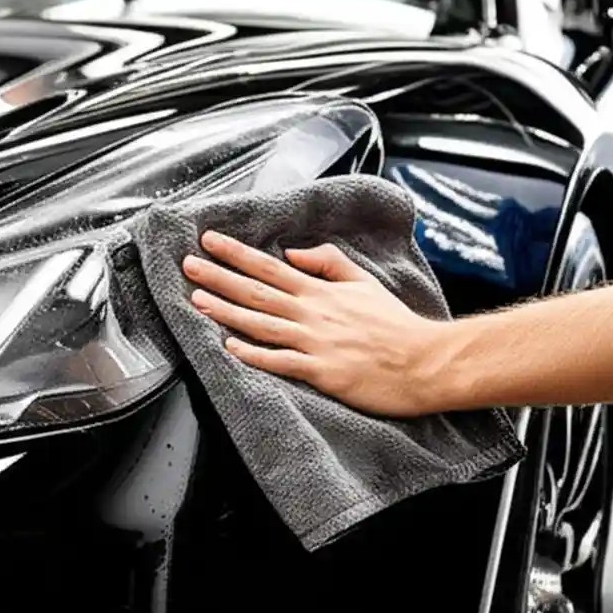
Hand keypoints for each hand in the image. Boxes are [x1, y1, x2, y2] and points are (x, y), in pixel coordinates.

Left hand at [182, 231, 449, 417]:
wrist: (425, 361)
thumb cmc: (395, 324)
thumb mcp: (363, 281)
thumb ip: (327, 262)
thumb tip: (291, 252)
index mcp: (320, 291)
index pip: (269, 266)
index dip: (236, 253)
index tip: (208, 240)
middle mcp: (312, 313)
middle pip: (256, 292)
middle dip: (219, 277)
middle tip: (187, 265)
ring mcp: (315, 342)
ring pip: (261, 324)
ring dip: (226, 311)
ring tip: (197, 299)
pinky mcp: (321, 372)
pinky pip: (281, 362)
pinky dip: (255, 354)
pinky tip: (230, 347)